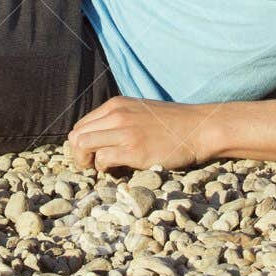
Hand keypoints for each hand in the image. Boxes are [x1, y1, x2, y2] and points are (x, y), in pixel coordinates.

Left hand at [66, 96, 218, 171]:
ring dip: (87, 162)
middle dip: (79, 155)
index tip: (91, 155)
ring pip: (83, 145)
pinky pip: (102, 159)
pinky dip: (104, 169)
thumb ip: (118, 120)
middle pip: (77, 136)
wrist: (199, 128)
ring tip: (102, 169)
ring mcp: (125, 131)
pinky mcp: (134, 150)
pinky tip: (116, 170)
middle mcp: (116, 115)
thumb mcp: (140, 112)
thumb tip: (99, 139)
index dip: (81, 144)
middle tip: (92, 166)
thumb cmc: (172, 124)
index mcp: (116, 105)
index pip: (81, 125)